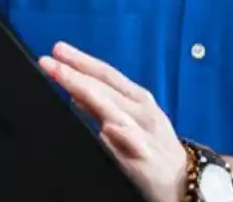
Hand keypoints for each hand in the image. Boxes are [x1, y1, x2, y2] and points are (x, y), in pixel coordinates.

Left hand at [40, 42, 188, 201]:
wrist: (183, 181)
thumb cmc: (153, 146)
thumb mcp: (129, 121)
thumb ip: (101, 107)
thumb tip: (74, 93)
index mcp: (137, 98)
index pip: (105, 74)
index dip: (82, 61)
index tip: (57, 51)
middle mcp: (142, 111)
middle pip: (104, 88)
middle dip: (76, 75)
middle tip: (49, 63)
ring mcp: (145, 134)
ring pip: (114, 111)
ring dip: (90, 95)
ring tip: (68, 84)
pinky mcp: (148, 159)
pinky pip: (133, 146)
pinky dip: (123, 135)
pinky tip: (107, 128)